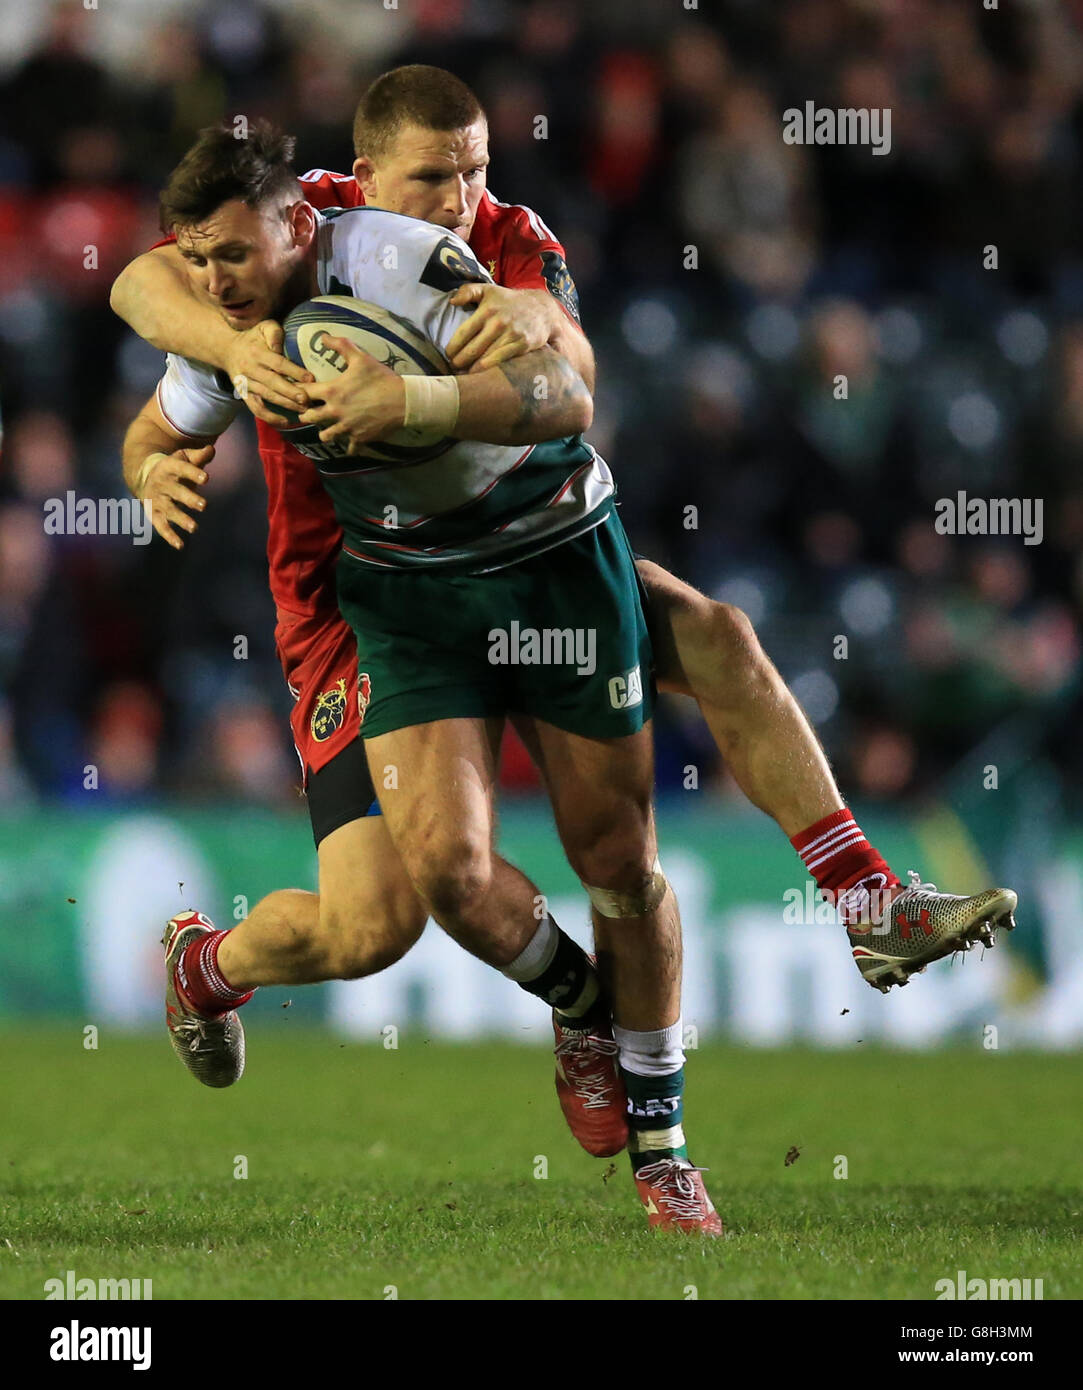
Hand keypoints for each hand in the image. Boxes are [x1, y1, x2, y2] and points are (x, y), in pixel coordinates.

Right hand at [135, 445, 213, 549]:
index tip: (206, 478)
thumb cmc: (173, 467)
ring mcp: (157, 499)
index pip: (181, 468)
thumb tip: (211, 449)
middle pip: (176, 491)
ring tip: (194, 528)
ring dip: (180, 519)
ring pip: (168, 510)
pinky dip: (169, 536)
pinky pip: (161, 526)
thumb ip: (198, 456)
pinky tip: (180, 545)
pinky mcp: (154, 513)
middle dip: (189, 498)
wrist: (143, 475)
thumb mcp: (183, 458)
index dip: (193, 473)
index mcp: (169, 467)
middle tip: (204, 505)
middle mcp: (161, 483)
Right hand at [222, 321, 312, 425]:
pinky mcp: (244, 394)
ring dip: (285, 405)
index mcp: (257, 352)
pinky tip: (286, 422)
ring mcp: (246, 383)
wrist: (227, 349)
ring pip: (266, 396)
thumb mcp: (263, 327)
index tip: (310, 378)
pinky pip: (256, 409)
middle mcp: (250, 369)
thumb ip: (274, 332)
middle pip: (272, 382)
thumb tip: (279, 347)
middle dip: (290, 392)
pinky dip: (270, 417)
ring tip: (303, 410)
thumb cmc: (253, 338)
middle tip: (307, 400)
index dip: (294, 371)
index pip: (277, 363)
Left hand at [297, 336, 404, 451]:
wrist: (403, 400)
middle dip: (306, 414)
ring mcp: (347, 428)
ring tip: (328, 427)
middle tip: (309, 411)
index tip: (301, 391)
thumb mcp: (361, 357)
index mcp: (332, 391)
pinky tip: (349, 442)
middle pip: (309, 418)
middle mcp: (335, 412)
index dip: (300, 391)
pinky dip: (348, 446)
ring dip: (324, 432)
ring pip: (325, 436)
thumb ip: (340, 345)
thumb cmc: (381, 378)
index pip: (304, 392)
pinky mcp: (359, 438)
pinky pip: (348, 449)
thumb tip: (323, 336)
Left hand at [446, 285, 554, 371]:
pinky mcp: (521, 345)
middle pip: (472, 349)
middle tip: (454, 368)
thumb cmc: (509, 301)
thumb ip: (468, 291)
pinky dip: (488, 369)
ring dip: (472, 368)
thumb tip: (452, 302)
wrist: (541, 309)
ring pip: (485, 357)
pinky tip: (480, 374)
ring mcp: (510, 334)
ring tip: (464, 374)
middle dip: (460, 361)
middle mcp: (497, 322)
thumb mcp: (489, 290)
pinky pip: (500, 360)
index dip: (453, 347)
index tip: (448, 355)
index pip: (463, 333)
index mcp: (486, 310)